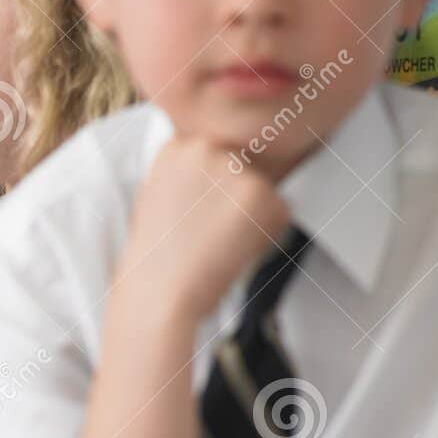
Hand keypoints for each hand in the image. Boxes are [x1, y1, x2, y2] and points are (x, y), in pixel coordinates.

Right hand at [120, 136, 291, 321]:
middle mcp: (206, 148)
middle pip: (241, 166)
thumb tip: (217, 173)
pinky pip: (280, 210)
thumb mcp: (157, 197)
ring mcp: (235, 169)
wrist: (162, 290)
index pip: (216, 153)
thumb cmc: (157, 256)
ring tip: (218, 240)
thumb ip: (187, 175)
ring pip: (262, 189)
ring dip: (252, 215)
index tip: (204, 207)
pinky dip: (268, 233)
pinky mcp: (262, 193)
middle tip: (211, 229)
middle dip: (235, 196)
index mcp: (178, 147)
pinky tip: (234, 247)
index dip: (214, 186)